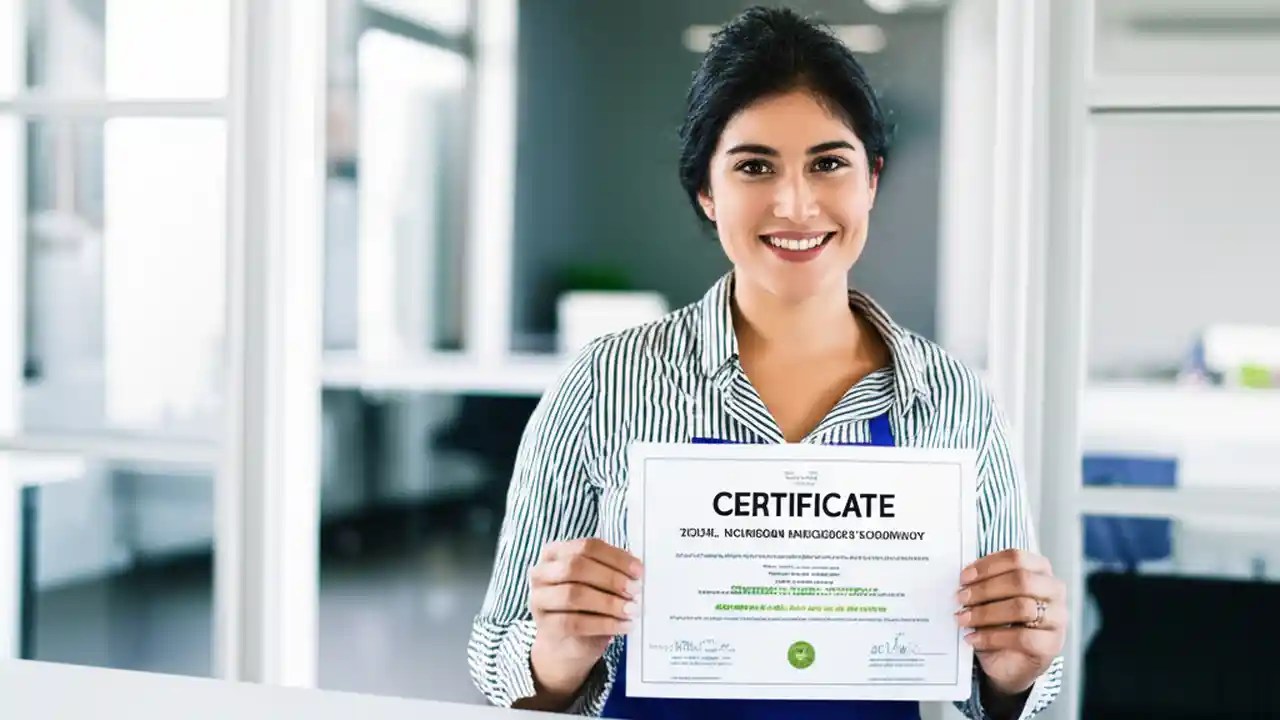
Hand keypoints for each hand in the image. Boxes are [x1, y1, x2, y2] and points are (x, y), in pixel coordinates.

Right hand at [526, 538, 642, 702]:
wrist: (566, 644)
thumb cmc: (586, 606)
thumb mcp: (599, 584)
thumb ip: (612, 571)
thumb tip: (637, 570)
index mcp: (555, 552)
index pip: (587, 546)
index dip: (615, 557)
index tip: (639, 571)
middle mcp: (541, 572)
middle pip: (575, 567)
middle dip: (610, 578)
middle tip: (635, 590)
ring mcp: (539, 599)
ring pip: (573, 594)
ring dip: (608, 602)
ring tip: (631, 609)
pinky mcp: (545, 626)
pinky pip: (574, 622)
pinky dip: (604, 624)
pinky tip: (623, 625)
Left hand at [955, 549, 1065, 699]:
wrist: (1012, 661)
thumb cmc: (1002, 621)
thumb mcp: (993, 598)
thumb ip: (984, 584)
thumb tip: (962, 580)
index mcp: (1040, 570)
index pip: (1016, 558)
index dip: (987, 566)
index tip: (964, 577)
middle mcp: (1054, 591)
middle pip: (1021, 580)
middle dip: (985, 589)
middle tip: (961, 598)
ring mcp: (1057, 618)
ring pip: (1022, 607)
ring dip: (986, 613)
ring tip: (963, 619)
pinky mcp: (1052, 644)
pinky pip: (1022, 637)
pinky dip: (992, 637)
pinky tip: (974, 638)